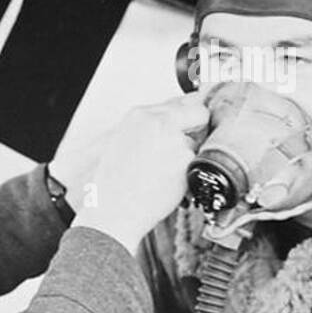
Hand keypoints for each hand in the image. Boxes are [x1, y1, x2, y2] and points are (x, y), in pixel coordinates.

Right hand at [69, 93, 208, 253]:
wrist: (113, 211)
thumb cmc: (114, 182)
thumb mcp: (124, 140)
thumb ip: (151, 125)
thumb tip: (177, 113)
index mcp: (139, 115)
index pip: (179, 102)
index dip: (186, 117)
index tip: (189, 125)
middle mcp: (158, 122)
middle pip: (199, 113)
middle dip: (198, 129)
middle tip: (182, 149)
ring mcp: (174, 140)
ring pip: (198, 142)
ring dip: (189, 156)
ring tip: (164, 173)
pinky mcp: (185, 160)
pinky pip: (198, 163)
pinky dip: (188, 174)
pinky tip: (168, 183)